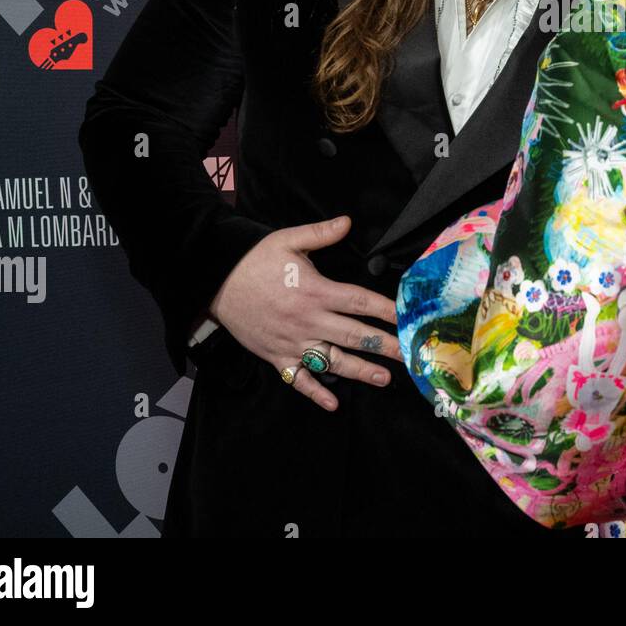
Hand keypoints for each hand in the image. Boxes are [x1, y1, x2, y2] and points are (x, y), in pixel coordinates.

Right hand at [207, 215, 402, 410]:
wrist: (216, 282)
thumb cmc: (255, 260)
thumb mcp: (288, 239)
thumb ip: (320, 233)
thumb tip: (348, 221)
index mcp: (316, 292)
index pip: (360, 302)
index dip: (386, 311)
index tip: (407, 318)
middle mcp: (309, 320)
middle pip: (355, 336)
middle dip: (384, 346)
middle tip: (409, 355)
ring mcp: (293, 342)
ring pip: (333, 361)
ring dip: (360, 371)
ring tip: (385, 379)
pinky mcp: (276, 356)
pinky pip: (298, 379)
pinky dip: (315, 393)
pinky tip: (333, 403)